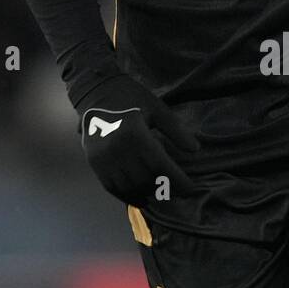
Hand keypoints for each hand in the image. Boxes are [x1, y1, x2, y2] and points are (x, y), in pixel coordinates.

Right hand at [76, 74, 194, 205]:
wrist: (95, 90)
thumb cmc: (130, 97)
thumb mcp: (157, 108)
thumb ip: (176, 130)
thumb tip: (195, 150)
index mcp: (134, 133)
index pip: (161, 166)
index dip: (178, 181)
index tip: (191, 189)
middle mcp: (116, 148)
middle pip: (146, 179)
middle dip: (165, 188)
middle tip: (178, 191)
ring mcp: (102, 157)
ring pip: (129, 186)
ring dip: (147, 193)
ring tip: (161, 193)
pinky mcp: (93, 162)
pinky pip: (111, 186)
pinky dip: (127, 196)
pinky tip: (141, 198)